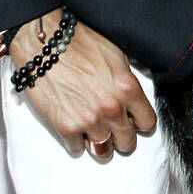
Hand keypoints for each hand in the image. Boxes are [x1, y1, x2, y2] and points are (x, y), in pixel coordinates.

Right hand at [8, 9, 156, 156]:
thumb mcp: (116, 55)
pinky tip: (73, 123)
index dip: (140, 121)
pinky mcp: (66, 127)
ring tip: (93, 129)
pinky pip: (77, 149)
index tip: (133, 120)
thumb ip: (127, 81)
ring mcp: (89, 120)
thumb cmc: (78, 43)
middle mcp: (112, 107)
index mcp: (127, 87)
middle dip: (121, 136)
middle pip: (127, 141)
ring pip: (103, 150)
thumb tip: (133, 97)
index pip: (147, 122)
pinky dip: (75, 141)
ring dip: (99, 142)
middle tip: (112, 128)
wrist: (45, 43)